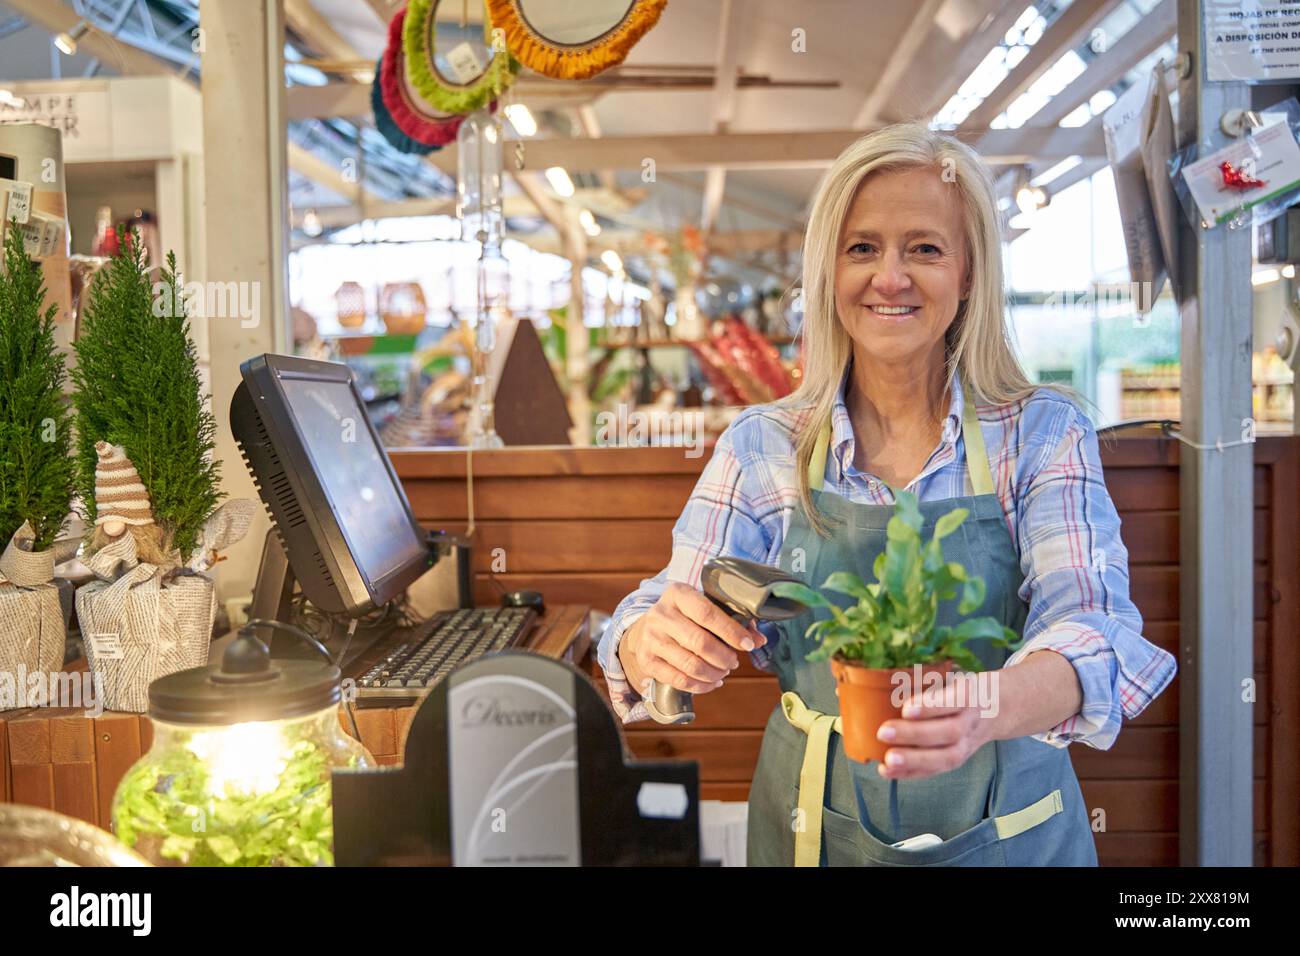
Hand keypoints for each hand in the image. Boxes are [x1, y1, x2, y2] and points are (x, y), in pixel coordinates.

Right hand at [619, 582, 765, 698]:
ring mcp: (651, 638)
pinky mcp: (646, 661)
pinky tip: (711, 682)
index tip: (748, 644)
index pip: (707, 613)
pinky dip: (701, 686)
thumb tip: (759, 639)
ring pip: (691, 664)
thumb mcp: (703, 608)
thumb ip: (733, 620)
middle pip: (700, 642)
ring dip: (714, 673)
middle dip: (724, 657)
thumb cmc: (685, 618)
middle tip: (734, 662)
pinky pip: (680, 680)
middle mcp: (660, 614)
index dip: (731, 631)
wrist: (645, 630)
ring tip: (723, 672)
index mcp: (677, 594)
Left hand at [873, 682, 991, 779]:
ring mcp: (967, 743)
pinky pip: (937, 770)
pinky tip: (888, 770)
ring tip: (888, 759)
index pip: (956, 700)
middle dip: (915, 735)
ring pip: (947, 757)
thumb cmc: (961, 686)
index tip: (905, 709)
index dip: (931, 706)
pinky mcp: (959, 758)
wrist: (997, 707)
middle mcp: (971, 720)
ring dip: (915, 760)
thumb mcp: (951, 673)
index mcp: (969, 694)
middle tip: (883, 732)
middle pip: (950, 732)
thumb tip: (880, 675)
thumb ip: (925, 675)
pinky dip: (911, 773)